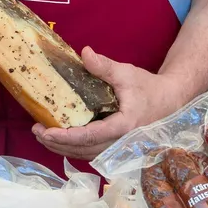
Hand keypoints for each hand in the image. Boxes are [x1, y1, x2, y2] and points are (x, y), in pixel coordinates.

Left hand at [31, 47, 190, 160]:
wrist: (170, 101)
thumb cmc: (149, 88)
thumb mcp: (127, 74)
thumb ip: (104, 67)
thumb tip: (84, 53)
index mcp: (123, 126)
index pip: (90, 136)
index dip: (66, 137)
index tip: (46, 132)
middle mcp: (120, 143)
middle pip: (83, 150)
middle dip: (57, 143)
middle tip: (37, 131)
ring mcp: (119, 148)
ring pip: (86, 154)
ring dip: (63, 148)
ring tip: (43, 136)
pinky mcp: (116, 148)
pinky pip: (91, 152)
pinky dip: (74, 148)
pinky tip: (61, 140)